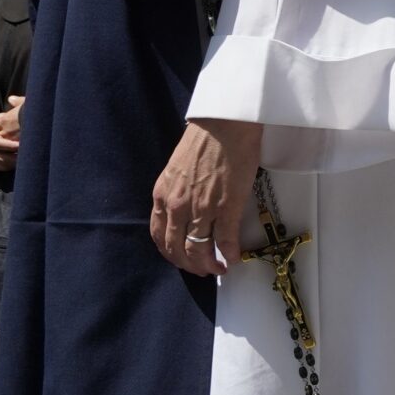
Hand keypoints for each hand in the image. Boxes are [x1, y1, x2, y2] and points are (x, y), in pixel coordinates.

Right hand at [0, 95, 25, 171]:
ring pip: (2, 166)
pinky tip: (17, 159)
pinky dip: (10, 165)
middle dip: (17, 157)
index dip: (10, 145)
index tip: (22, 144)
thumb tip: (15, 115)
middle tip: (29, 152)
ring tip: (25, 156)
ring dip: (15, 163)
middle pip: (2, 159)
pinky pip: (0, 168)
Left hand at [151, 118, 262, 275]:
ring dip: (208, 265)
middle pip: (178, 249)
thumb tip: (185, 210)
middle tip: (202, 270)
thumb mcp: (177, 169)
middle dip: (190, 265)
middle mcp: (178, 206)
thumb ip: (176, 192)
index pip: (160, 237)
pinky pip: (225, 240)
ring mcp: (202, 208)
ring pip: (199, 250)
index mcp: (163, 196)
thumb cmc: (204, 139)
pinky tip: (234, 259)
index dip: (171, 254)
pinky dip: (230, 254)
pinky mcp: (226, 207)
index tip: (182, 259)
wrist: (225, 124)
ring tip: (218, 269)